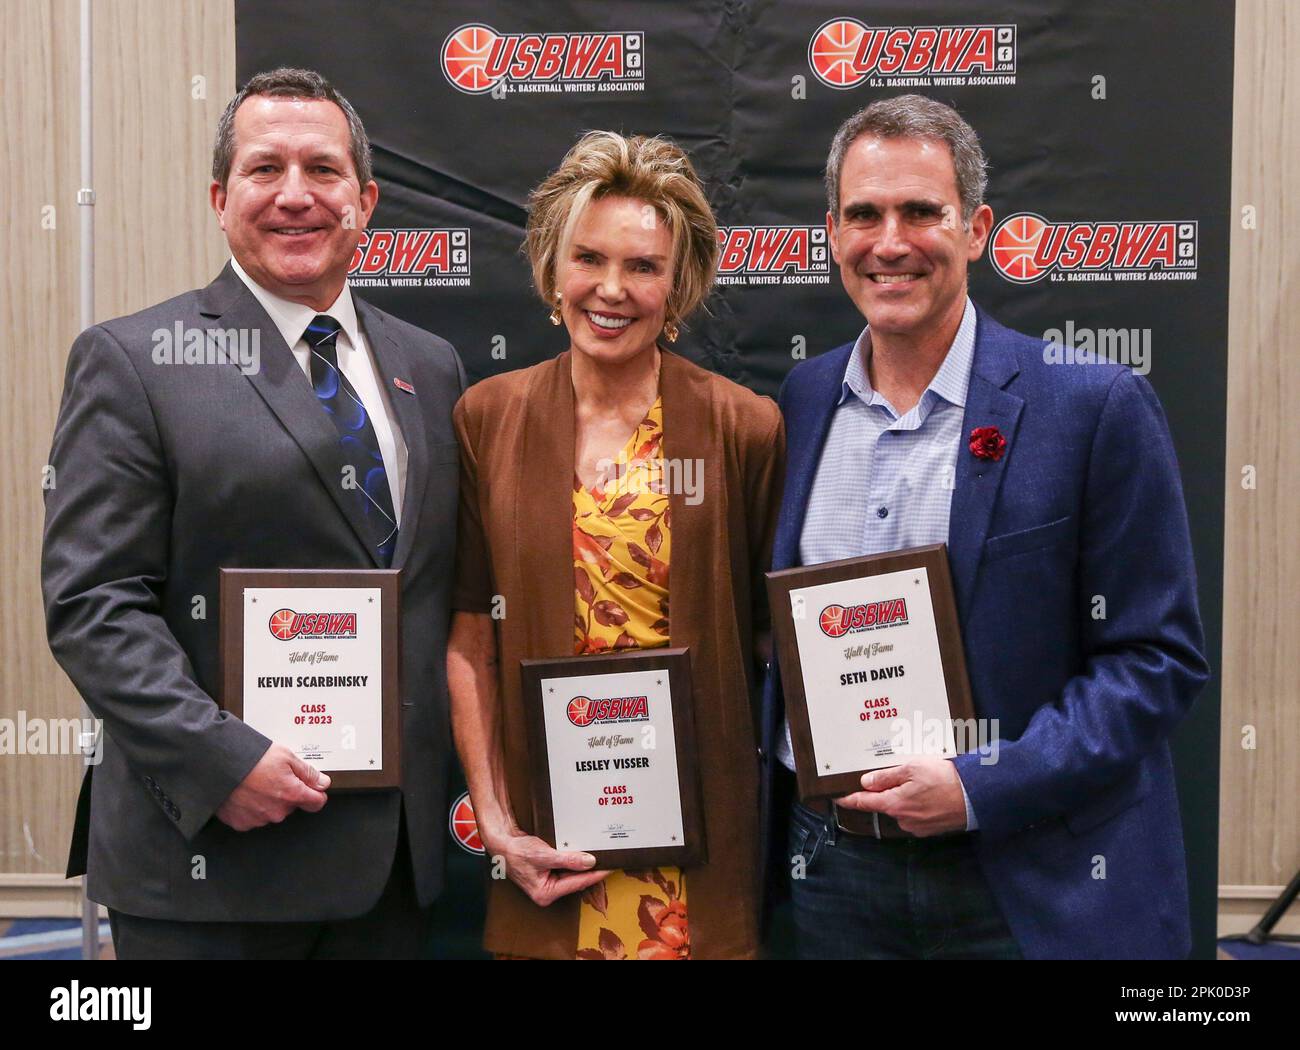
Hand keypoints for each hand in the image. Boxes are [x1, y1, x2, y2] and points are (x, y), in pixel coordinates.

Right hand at [216, 744, 329, 831]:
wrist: (218, 766)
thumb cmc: (249, 758)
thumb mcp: (286, 756)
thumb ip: (307, 772)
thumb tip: (322, 782)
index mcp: (291, 794)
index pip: (316, 802)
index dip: (316, 793)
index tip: (313, 788)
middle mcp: (277, 811)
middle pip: (292, 805)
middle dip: (288, 793)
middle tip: (274, 776)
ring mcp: (259, 819)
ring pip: (273, 812)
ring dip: (269, 800)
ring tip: (256, 783)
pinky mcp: (242, 823)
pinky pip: (254, 817)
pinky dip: (252, 807)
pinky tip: (246, 793)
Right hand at [481, 824, 609, 906]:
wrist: (501, 843)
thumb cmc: (516, 852)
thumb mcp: (543, 855)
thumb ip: (567, 860)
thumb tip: (589, 862)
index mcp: (546, 893)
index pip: (578, 883)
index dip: (596, 874)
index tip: (610, 866)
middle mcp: (548, 891)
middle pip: (576, 880)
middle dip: (592, 870)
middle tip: (610, 859)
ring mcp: (548, 883)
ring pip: (572, 874)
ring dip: (584, 865)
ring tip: (601, 856)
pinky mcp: (548, 873)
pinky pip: (566, 868)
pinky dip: (574, 861)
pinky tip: (584, 853)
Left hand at [834, 756, 967, 836]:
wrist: (977, 797)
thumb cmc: (946, 780)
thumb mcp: (912, 768)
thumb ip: (886, 777)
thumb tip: (866, 782)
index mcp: (895, 804)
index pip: (864, 803)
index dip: (849, 799)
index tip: (837, 797)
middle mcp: (903, 819)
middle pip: (885, 804)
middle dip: (888, 790)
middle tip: (903, 774)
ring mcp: (917, 826)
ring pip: (901, 808)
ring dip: (906, 796)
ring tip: (924, 782)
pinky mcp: (930, 829)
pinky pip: (916, 815)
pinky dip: (919, 804)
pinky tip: (931, 793)